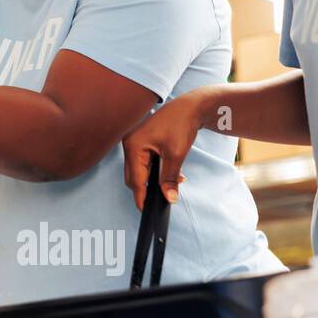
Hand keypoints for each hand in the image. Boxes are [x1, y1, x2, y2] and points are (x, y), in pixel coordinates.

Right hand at [122, 91, 206, 207]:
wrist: (188, 107)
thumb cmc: (180, 125)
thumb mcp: (176, 154)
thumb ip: (170, 178)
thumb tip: (169, 198)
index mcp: (133, 146)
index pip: (135, 179)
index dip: (141, 196)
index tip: (146, 210)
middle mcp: (129, 143)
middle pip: (133, 176)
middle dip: (147, 188)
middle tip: (165, 197)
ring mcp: (133, 142)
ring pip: (139, 169)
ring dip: (153, 178)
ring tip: (174, 181)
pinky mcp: (140, 141)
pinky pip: (143, 161)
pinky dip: (154, 169)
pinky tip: (170, 171)